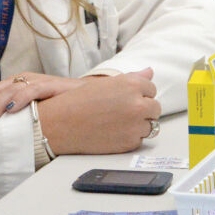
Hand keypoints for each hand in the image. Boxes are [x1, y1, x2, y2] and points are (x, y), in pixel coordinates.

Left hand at [0, 73, 84, 128]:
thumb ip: (13, 120)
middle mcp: (22, 81)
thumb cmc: (58, 107)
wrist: (89, 97)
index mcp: (14, 86)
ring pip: (8, 91)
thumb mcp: (31, 113)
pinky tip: (11, 109)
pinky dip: (20, 98)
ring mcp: (37, 82)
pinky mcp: (52, 85)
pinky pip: (33, 90)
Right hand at [38, 68, 159, 154]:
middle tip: (121, 113)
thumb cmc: (77, 101)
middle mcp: (137, 104)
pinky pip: (140, 140)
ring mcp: (135, 125)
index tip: (125, 99)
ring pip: (151, 126)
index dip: (138, 94)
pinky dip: (130, 138)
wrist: (59, 124)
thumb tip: (149, 72)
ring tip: (116, 123)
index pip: (151, 89)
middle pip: (155, 108)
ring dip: (139, 125)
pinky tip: (113, 133)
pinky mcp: (130, 142)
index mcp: (132, 84)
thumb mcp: (105, 83)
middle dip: (143, 110)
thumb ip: (132, 78)